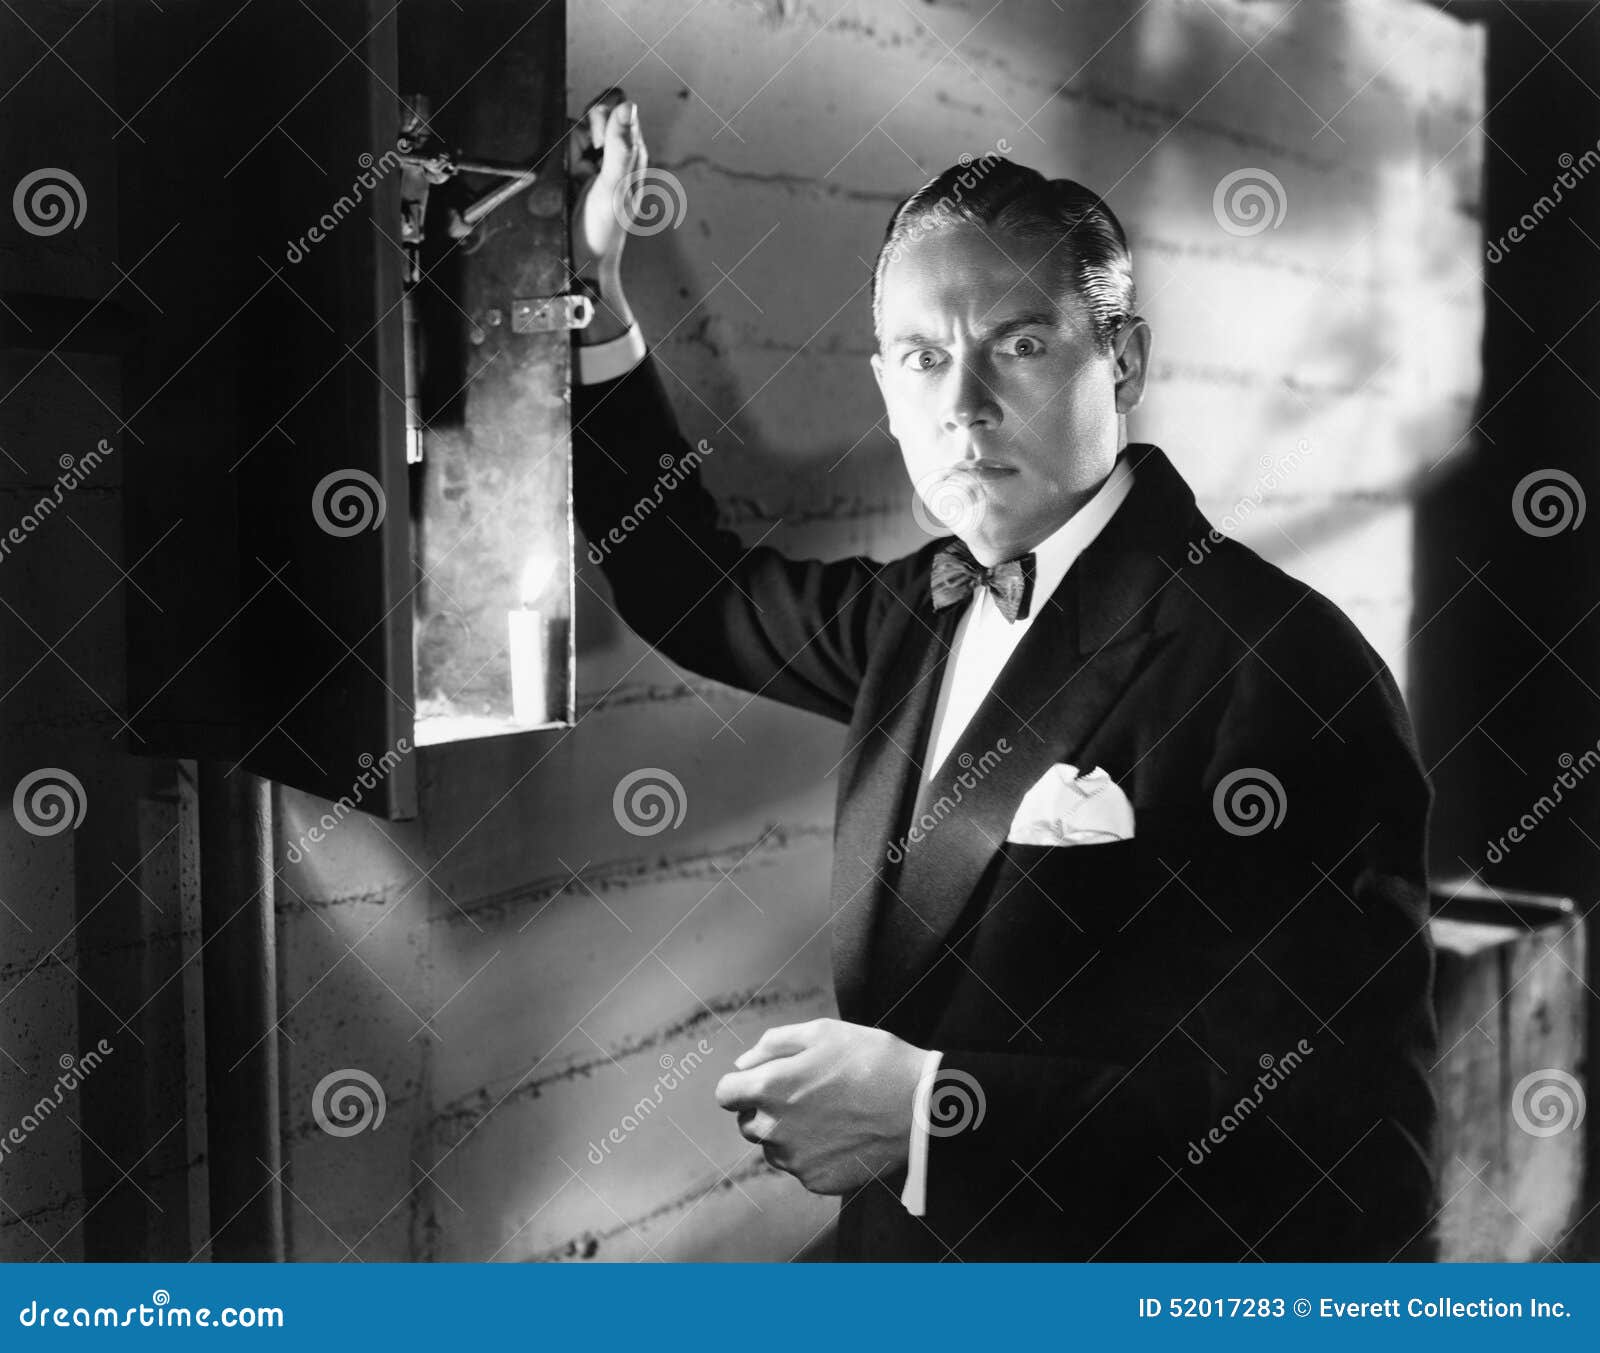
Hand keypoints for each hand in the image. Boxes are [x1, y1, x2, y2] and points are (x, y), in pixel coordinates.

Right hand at [569, 89, 648, 274]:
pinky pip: (561, 145)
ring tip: (577, 176)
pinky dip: (561, 159)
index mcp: (631, 151)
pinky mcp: (572, 166)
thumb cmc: (604, 228)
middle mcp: (613, 150)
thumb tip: (627, 106)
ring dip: (571, 150)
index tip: (598, 143)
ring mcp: (592, 158)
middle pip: (594, 112)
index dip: (604, 116)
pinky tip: (568, 178)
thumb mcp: (613, 186)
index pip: (618, 105)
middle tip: (588, 165)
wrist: (581, 257)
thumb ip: (620, 147)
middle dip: (584, 133)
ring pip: (574, 127)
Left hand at [714, 1018, 927, 1195]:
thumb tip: (742, 1065)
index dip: (742, 1084)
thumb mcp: (822, 1032)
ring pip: (774, 1147)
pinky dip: (814, 1154)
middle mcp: (773, 1129)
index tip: (765, 1080)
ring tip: (830, 1114)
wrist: (919, 1106)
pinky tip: (842, 1135)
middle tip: (806, 1094)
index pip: (725, 1094)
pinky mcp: (816, 1181)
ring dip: (789, 1133)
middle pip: (748, 1123)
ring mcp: (794, 1160)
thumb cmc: (871, 1060)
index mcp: (769, 1088)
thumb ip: (772, 1045)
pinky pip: (802, 1167)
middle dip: (766, 1108)